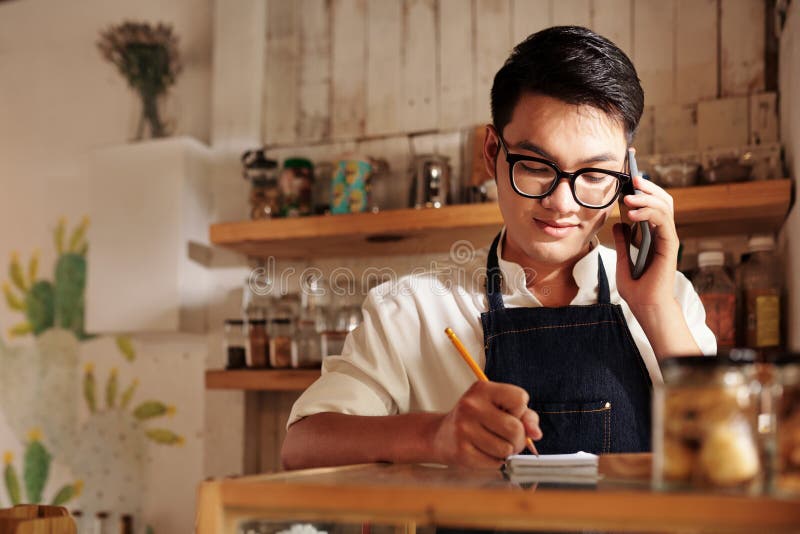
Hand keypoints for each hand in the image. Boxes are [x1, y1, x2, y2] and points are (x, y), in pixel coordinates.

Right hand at [431, 381, 541, 467]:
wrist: (442, 436)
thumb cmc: (478, 420)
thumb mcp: (500, 407)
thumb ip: (526, 416)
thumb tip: (536, 434)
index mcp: (482, 389)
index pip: (520, 398)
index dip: (520, 411)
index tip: (507, 413)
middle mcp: (471, 406)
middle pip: (516, 428)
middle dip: (518, 438)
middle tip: (507, 437)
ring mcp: (464, 429)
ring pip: (507, 449)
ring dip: (506, 451)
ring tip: (493, 444)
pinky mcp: (462, 451)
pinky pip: (495, 462)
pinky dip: (494, 461)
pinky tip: (482, 452)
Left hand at [613, 174, 679, 313]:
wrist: (646, 306)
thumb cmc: (637, 288)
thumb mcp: (623, 259)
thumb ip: (623, 240)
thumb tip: (618, 223)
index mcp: (653, 235)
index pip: (652, 205)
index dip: (643, 190)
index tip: (628, 178)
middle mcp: (663, 234)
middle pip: (662, 200)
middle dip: (647, 187)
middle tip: (631, 177)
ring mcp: (668, 239)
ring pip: (664, 207)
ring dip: (646, 198)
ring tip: (628, 196)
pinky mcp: (670, 246)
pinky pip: (663, 222)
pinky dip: (649, 213)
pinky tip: (633, 212)